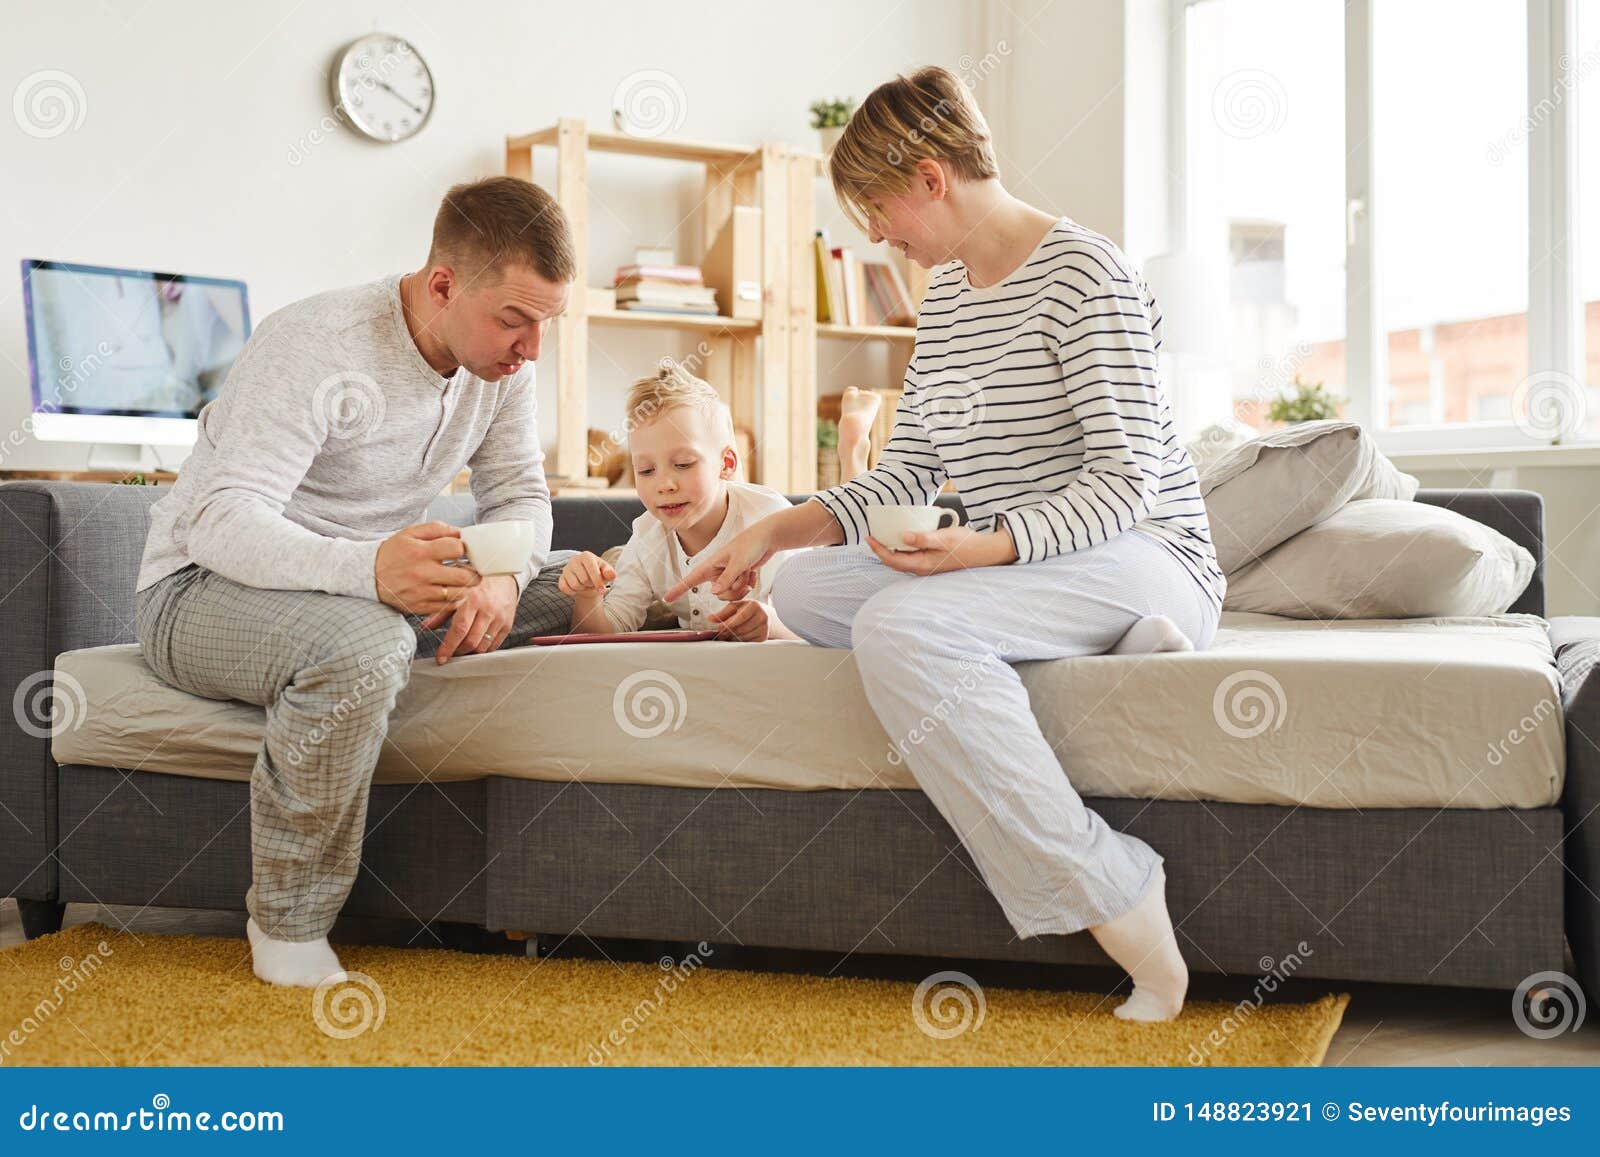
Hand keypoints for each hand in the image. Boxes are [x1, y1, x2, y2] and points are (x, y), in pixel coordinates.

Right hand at [375, 521, 481, 613]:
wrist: (369, 575)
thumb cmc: (393, 552)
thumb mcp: (410, 533)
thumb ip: (437, 529)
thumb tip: (460, 532)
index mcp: (421, 552)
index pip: (456, 549)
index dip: (464, 548)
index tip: (462, 550)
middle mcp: (423, 573)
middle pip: (464, 576)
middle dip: (474, 571)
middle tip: (473, 568)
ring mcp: (422, 592)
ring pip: (459, 594)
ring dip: (466, 587)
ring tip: (463, 580)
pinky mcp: (420, 606)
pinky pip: (447, 606)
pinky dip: (455, 599)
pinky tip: (452, 590)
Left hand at [419, 573, 518, 663]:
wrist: (502, 572)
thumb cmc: (475, 581)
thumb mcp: (456, 590)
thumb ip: (441, 611)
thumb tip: (426, 627)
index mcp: (472, 600)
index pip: (459, 630)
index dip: (448, 647)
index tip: (441, 658)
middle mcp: (488, 610)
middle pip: (472, 642)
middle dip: (458, 652)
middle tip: (451, 653)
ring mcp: (500, 618)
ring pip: (484, 647)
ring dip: (470, 652)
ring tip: (462, 648)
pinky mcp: (507, 624)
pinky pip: (495, 645)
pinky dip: (483, 649)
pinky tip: (476, 644)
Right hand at [558, 551, 615, 597]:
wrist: (588, 580)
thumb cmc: (598, 574)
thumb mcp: (606, 572)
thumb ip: (610, 572)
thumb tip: (611, 574)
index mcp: (586, 556)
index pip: (592, 570)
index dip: (598, 581)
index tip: (602, 589)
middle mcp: (574, 560)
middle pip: (584, 579)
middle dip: (590, 585)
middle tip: (592, 583)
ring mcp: (566, 569)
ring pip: (575, 585)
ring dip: (582, 588)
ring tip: (585, 584)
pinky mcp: (561, 578)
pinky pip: (565, 588)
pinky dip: (573, 592)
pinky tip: (577, 588)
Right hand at [665, 524, 777, 601]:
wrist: (767, 538)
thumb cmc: (750, 545)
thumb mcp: (738, 562)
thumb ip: (727, 579)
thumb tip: (714, 593)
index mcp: (712, 564)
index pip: (691, 579)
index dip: (678, 589)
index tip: (667, 599)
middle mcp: (718, 572)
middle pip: (720, 594)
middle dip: (734, 590)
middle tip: (743, 574)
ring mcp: (728, 576)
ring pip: (732, 595)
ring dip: (743, 586)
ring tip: (749, 571)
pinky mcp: (738, 578)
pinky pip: (742, 591)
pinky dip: (750, 582)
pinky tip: (753, 571)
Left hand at [709, 600, 769, 641]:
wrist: (769, 617)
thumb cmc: (749, 610)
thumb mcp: (737, 607)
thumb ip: (723, 613)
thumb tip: (710, 618)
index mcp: (755, 605)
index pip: (741, 617)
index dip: (729, 623)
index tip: (719, 628)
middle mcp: (762, 616)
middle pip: (742, 628)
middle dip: (729, 632)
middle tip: (721, 633)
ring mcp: (764, 628)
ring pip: (744, 636)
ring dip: (733, 638)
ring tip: (728, 635)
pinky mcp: (763, 637)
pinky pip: (748, 642)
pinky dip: (740, 641)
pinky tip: (737, 637)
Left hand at [865, 524, 1019, 575]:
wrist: (985, 553)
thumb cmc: (966, 545)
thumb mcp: (943, 538)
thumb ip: (923, 538)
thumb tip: (903, 536)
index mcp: (922, 565)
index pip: (892, 559)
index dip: (878, 549)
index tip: (869, 537)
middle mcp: (922, 568)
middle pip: (894, 561)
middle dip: (881, 549)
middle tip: (873, 535)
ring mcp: (927, 566)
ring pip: (902, 559)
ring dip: (891, 549)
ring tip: (884, 536)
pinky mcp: (932, 562)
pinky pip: (911, 557)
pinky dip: (903, 548)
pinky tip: (903, 538)